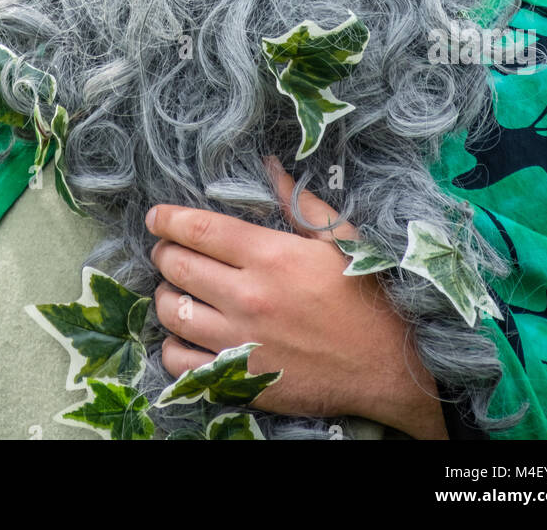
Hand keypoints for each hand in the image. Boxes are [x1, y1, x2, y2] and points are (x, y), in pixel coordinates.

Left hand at [146, 158, 447, 438]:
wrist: (390, 367)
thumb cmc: (368, 295)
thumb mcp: (339, 239)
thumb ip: (297, 202)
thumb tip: (269, 166)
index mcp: (271, 256)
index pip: (198, 229)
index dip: (167, 218)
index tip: (156, 215)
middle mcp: (248, 297)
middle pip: (176, 265)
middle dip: (165, 252)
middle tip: (170, 249)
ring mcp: (240, 342)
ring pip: (171, 312)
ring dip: (167, 295)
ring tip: (178, 289)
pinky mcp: (239, 380)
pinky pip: (179, 362)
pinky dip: (173, 345)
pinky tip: (187, 334)